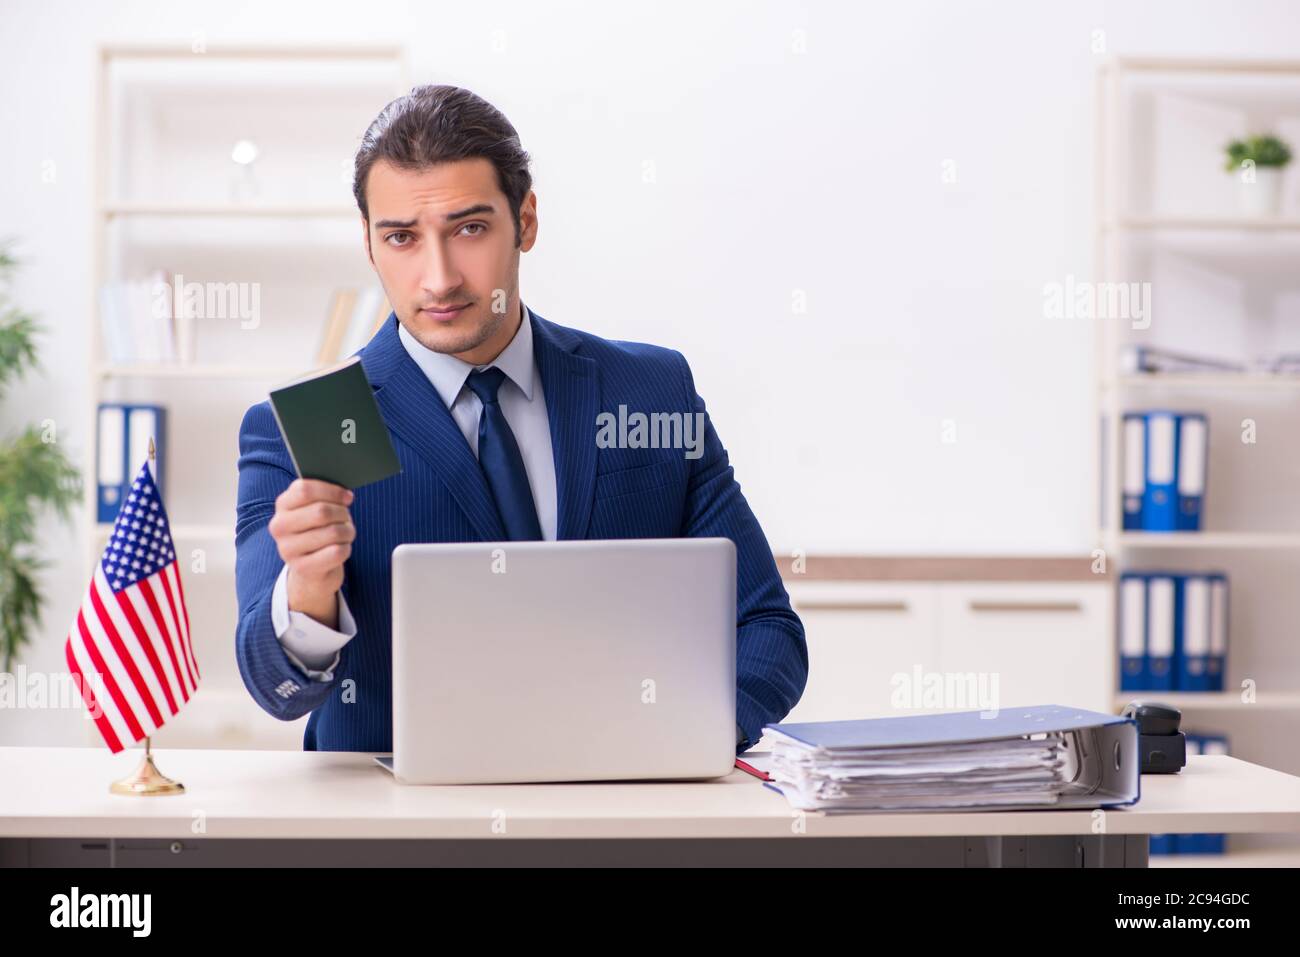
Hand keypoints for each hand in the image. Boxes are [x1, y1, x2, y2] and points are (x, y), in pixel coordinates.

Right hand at [268, 478, 354, 627]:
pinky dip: (346, 548)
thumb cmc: (318, 530)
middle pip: (321, 511)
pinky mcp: (302, 568)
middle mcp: (279, 527)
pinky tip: (342, 548)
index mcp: (282, 505)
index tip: (347, 497)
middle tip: (347, 517)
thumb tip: (346, 495)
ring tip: (346, 533)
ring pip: (333, 532)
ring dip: (348, 531)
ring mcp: (288, 549)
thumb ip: (324, 497)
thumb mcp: (315, 510)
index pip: (305, 490)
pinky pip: (337, 552)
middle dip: (342, 513)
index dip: (332, 491)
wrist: (312, 570)